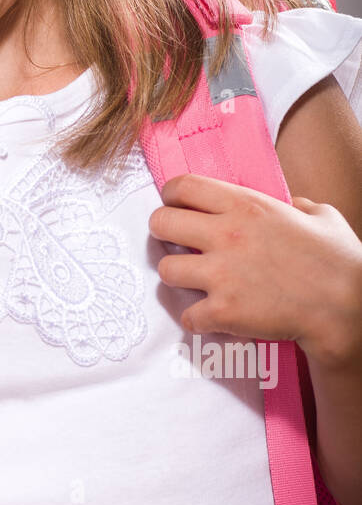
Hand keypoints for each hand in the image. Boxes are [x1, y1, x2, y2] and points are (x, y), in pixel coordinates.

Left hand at [148, 174, 361, 365]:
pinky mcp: (224, 311)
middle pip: (161, 222)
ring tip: (193, 280)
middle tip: (175, 242)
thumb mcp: (321, 216)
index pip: (183, 186)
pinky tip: (210, 315)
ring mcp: (222, 274)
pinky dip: (196, 318)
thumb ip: (297, 205)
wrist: (348, 308)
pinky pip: (186, 315)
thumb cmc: (340, 261)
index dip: (172, 195)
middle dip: (163, 231)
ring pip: (165, 269)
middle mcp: (227, 234)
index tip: (175, 204)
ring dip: (176, 276)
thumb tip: (290, 204)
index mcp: (247, 205)